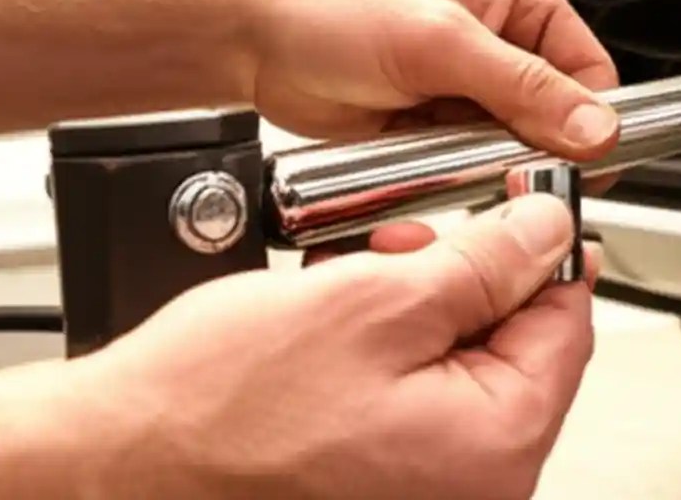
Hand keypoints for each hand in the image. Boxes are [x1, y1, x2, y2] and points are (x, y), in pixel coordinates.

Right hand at [58, 193, 597, 499]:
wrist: (114, 464)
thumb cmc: (216, 411)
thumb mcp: (371, 302)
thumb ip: (481, 264)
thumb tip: (542, 234)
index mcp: (490, 449)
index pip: (566, 327)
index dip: (544, 251)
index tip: (521, 209)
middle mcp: (469, 488)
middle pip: (513, 347)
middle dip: (465, 276)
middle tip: (408, 240)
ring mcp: (422, 493)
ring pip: (457, 366)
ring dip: (416, 305)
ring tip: (355, 275)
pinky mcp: (377, 487)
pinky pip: (413, 400)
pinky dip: (385, 348)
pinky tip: (339, 320)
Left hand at [242, 0, 619, 161]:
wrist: (249, 35)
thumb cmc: (328, 0)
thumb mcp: (440, 41)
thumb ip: (523, 87)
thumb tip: (593, 127)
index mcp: (517, 1)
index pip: (589, 72)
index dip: (590, 120)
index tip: (579, 159)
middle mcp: (496, 45)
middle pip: (552, 118)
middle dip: (531, 146)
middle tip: (502, 158)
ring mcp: (461, 90)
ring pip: (508, 149)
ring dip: (485, 161)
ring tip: (448, 150)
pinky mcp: (428, 128)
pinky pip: (464, 165)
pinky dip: (451, 173)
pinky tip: (426, 161)